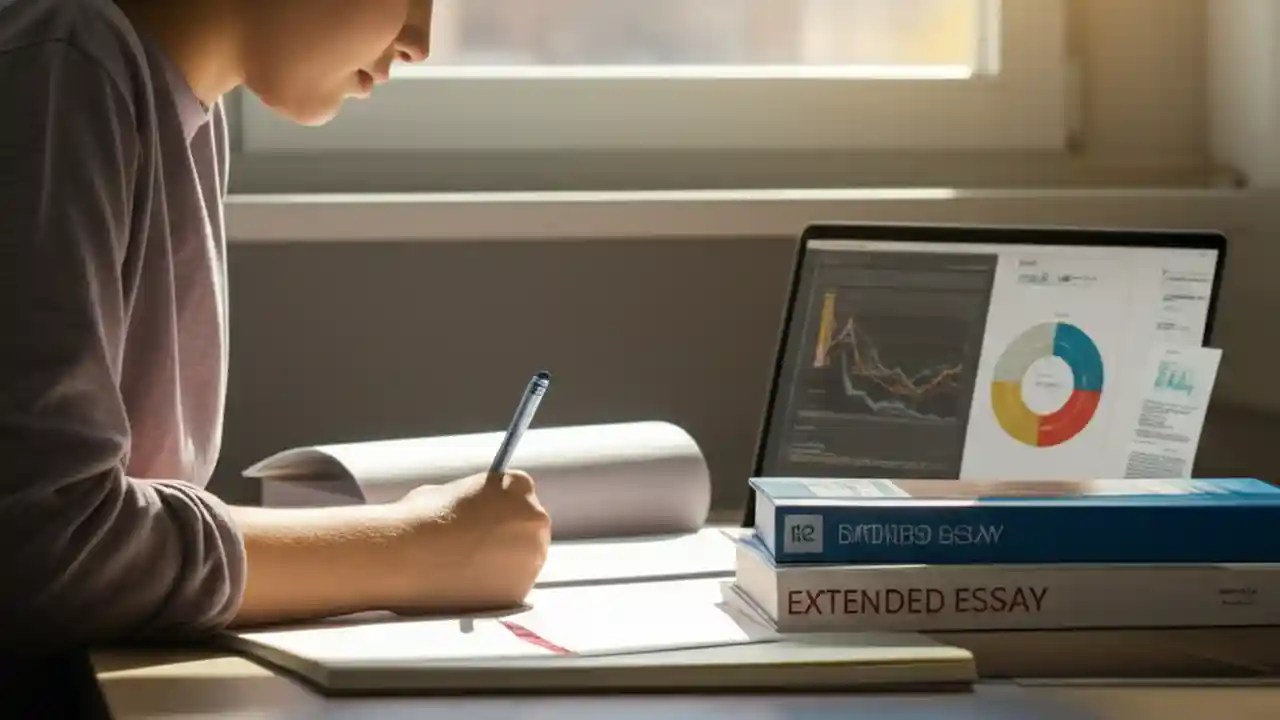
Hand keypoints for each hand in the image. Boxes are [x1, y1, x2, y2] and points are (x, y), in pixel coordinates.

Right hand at [386, 471, 550, 614]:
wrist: (408, 554)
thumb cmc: (421, 517)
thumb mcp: (451, 490)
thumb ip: (473, 500)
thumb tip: (472, 511)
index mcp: (518, 485)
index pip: (519, 494)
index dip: (500, 507)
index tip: (488, 519)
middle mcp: (535, 517)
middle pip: (528, 527)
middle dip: (508, 536)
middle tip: (480, 548)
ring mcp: (533, 554)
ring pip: (524, 559)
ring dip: (505, 563)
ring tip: (471, 569)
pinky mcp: (521, 588)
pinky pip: (514, 587)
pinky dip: (498, 588)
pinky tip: (473, 587)